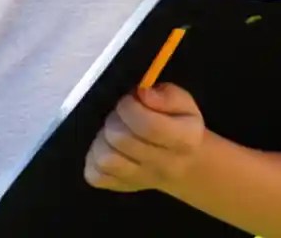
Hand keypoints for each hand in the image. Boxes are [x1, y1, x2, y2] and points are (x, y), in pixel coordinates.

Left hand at [84, 82, 205, 193]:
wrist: (186, 166)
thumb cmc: (181, 126)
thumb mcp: (184, 104)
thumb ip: (166, 95)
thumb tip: (142, 93)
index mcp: (183, 140)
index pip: (149, 126)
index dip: (130, 107)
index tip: (130, 99)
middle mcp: (163, 165)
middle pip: (121, 140)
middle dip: (115, 119)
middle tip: (122, 115)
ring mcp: (140, 180)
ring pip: (105, 160)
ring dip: (103, 140)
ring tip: (113, 132)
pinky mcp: (120, 187)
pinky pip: (95, 176)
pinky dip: (93, 160)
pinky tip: (107, 149)